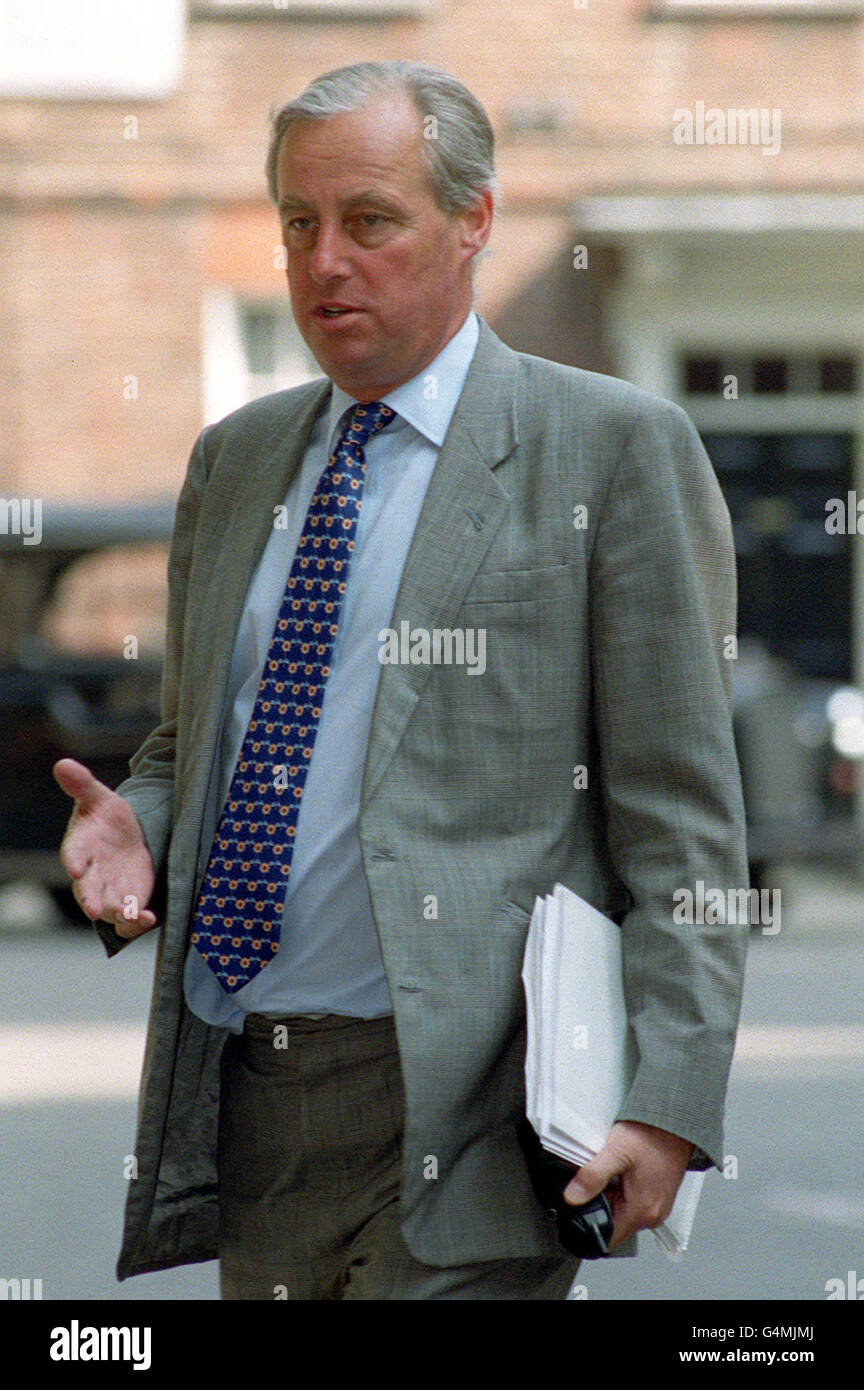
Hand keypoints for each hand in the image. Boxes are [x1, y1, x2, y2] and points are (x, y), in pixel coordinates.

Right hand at [53, 757, 157, 939]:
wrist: (128, 834)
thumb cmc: (107, 817)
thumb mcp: (99, 797)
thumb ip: (82, 784)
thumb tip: (62, 764)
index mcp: (80, 845)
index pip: (73, 852)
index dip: (73, 859)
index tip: (74, 867)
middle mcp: (91, 873)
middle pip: (87, 890)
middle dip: (91, 900)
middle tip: (94, 909)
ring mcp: (110, 889)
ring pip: (109, 908)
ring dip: (119, 914)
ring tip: (131, 915)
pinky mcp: (129, 899)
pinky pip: (129, 916)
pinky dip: (136, 921)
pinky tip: (149, 918)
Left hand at [562, 1120, 693, 1249]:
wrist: (675, 1120)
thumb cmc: (652, 1134)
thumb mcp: (615, 1152)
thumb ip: (592, 1177)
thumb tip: (572, 1197)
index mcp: (642, 1210)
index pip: (608, 1237)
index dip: (588, 1224)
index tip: (577, 1207)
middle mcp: (653, 1214)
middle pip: (613, 1224)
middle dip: (598, 1204)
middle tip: (596, 1179)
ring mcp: (657, 1206)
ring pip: (621, 1212)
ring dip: (609, 1195)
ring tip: (611, 1171)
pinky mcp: (657, 1196)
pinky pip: (632, 1202)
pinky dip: (621, 1190)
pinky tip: (620, 1171)